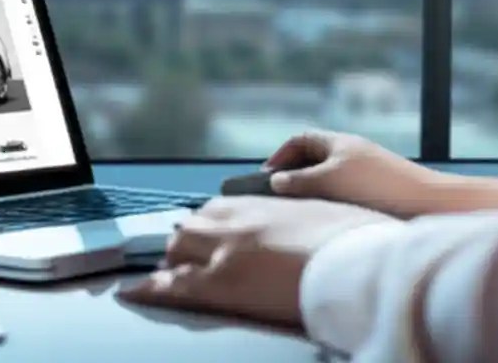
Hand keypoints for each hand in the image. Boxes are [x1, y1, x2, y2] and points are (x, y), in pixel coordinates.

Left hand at [117, 196, 393, 326]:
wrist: (364, 266)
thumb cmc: (362, 245)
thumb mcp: (333, 218)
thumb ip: (310, 220)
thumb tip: (320, 228)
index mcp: (267, 205)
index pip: (221, 208)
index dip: (209, 223)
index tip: (206, 231)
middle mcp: (240, 222)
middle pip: (194, 227)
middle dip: (186, 242)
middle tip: (182, 257)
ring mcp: (226, 250)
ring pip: (180, 249)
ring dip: (173, 261)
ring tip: (165, 275)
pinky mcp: (222, 282)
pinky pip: (175, 285)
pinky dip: (151, 287)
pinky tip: (133, 292)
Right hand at [263, 130, 440, 217]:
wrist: (428, 203)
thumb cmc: (376, 186)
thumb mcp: (328, 180)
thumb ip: (298, 181)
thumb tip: (276, 181)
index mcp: (339, 142)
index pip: (300, 140)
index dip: (280, 156)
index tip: (267, 177)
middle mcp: (352, 153)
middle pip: (313, 159)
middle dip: (294, 176)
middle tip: (280, 197)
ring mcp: (367, 172)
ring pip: (329, 179)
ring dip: (313, 192)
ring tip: (303, 211)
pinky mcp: (379, 191)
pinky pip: (345, 193)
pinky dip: (331, 203)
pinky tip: (331, 219)